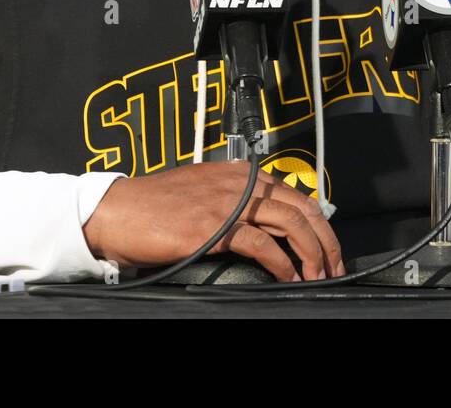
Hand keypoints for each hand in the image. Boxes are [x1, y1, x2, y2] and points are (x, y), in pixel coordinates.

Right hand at [82, 160, 344, 281]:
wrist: (116, 211)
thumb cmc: (152, 206)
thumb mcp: (202, 193)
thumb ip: (234, 202)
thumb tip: (267, 229)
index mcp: (239, 174)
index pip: (295, 193)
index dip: (319, 223)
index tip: (328, 246)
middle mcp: (240, 183)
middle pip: (302, 208)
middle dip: (326, 241)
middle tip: (334, 266)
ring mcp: (228, 203)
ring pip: (291, 224)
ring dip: (312, 253)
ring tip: (318, 275)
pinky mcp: (215, 227)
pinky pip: (262, 244)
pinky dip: (282, 263)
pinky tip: (288, 276)